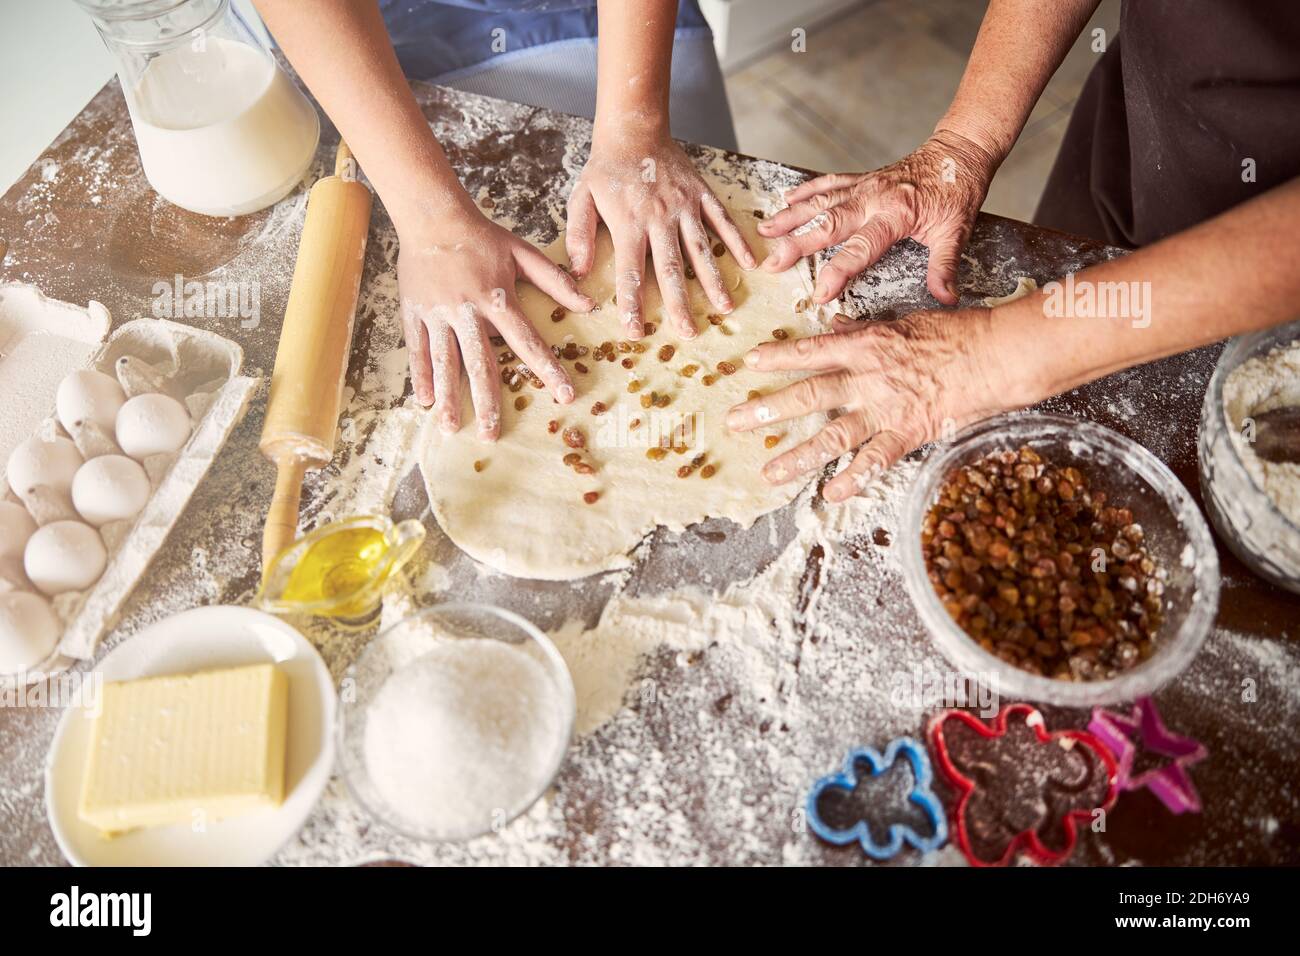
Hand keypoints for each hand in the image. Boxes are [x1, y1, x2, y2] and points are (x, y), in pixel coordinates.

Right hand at [399, 209, 594, 439]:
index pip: (526, 342)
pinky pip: (417, 348)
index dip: (547, 369)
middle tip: (492, 435)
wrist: (432, 216)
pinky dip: (420, 375)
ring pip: (444, 362)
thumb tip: (589, 304)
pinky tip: (425, 400)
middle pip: (480, 363)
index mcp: (497, 298)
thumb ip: (555, 281)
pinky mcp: (414, 312)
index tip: (564, 395)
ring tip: (452, 427)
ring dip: (449, 397)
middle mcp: (467, 311)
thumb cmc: (481, 236)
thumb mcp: (522, 253)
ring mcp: (438, 313)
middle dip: (486, 401)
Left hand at [565, 119, 756, 340]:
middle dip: (680, 304)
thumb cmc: (606, 168)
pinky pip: (722, 220)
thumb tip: (576, 272)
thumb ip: (579, 234)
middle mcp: (660, 218)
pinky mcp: (701, 194)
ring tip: (724, 308)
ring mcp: (684, 206)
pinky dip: (736, 242)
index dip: (632, 303)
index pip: (631, 271)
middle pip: (672, 268)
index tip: (636, 330)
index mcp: (629, 222)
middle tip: (688, 333)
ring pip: (701, 250)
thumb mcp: (581, 198)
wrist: (634, 129)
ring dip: (714, 281)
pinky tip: (749, 263)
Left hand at [725, 310, 1015, 501]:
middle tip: (735, 422)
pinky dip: (850, 480)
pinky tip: (829, 493)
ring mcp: (885, 409)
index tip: (749, 364)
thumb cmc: (956, 334)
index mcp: (866, 345)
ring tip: (769, 471)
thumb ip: (865, 328)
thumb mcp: (904, 322)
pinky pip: (873, 462)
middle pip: (808, 395)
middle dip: (767, 410)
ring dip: (797, 456)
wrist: (996, 356)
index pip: (812, 351)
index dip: (778, 358)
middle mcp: (868, 378)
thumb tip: (835, 325)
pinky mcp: (907, 434)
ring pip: (832, 436)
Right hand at [757, 131, 997, 305]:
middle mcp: (873, 199)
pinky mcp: (862, 178)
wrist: (959, 152)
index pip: (860, 249)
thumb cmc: (957, 193)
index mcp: (896, 215)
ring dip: (791, 216)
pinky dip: (806, 191)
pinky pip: (829, 183)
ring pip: (821, 202)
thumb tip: (946, 298)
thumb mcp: (957, 232)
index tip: (819, 294)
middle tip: (772, 263)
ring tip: (764, 230)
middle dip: (797, 244)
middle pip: (828, 224)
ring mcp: (864, 186)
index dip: (838, 272)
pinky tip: (785, 200)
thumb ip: (945, 266)